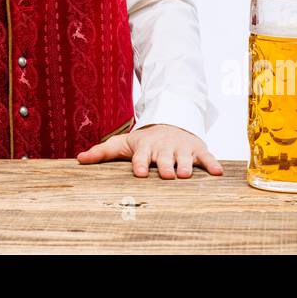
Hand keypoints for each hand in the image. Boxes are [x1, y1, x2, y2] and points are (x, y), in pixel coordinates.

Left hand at [76, 123, 223, 177]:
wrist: (171, 123)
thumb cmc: (144, 141)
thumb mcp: (123, 144)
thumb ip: (102, 152)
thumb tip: (79, 159)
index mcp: (145, 147)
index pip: (141, 156)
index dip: (141, 164)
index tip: (140, 172)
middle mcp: (164, 147)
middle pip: (164, 158)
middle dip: (164, 165)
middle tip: (166, 173)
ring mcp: (181, 148)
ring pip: (184, 158)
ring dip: (185, 165)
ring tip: (185, 174)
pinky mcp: (198, 149)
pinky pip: (207, 157)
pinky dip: (212, 163)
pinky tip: (217, 172)